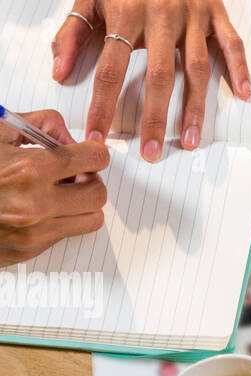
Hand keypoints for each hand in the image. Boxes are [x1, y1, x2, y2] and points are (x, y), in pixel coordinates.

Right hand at [0, 110, 109, 265]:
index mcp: (30, 169)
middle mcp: (35, 204)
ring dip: (80, 205)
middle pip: (99, 193)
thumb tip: (64, 134)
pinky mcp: (26, 251)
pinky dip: (58, 221)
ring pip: (90, 219)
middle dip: (90, 181)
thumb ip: (39, 124)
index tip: (89, 153)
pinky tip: (37, 209)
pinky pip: (63, 235)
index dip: (93, 153)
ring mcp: (32, 232)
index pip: (95, 159)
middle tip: (75, 175)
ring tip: (60, 193)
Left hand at [50, 0, 250, 160]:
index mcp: (126, 13)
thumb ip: (71, 33)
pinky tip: (243, 94)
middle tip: (152, 151)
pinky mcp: (216, 11)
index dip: (101, 105)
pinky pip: (231, 44)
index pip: (109, 69)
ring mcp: (193, 15)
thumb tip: (59, 71)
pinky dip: (240, 69)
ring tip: (190, 138)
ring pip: (197, 68)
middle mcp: (162, 16)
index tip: (97, 134)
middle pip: (158, 76)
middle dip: (154, 118)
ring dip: (194, 107)